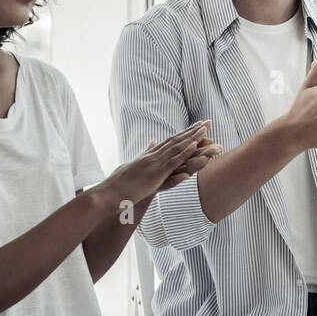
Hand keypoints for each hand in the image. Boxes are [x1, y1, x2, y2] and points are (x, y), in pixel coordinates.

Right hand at [96, 120, 210, 208]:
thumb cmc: (119, 183)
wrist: (108, 194)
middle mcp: (153, 156)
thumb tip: (152, 142)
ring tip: (206, 129)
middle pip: (177, 141)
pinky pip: (172, 162)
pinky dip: (183, 153)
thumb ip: (145, 153)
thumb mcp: (135, 165)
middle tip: (209, 122)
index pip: (171, 141)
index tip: (198, 126)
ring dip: (192, 138)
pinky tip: (194, 145)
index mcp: (150, 155)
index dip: (185, 133)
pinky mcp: (156, 174)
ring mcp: (155, 164)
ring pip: (177, 148)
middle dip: (193, 131)